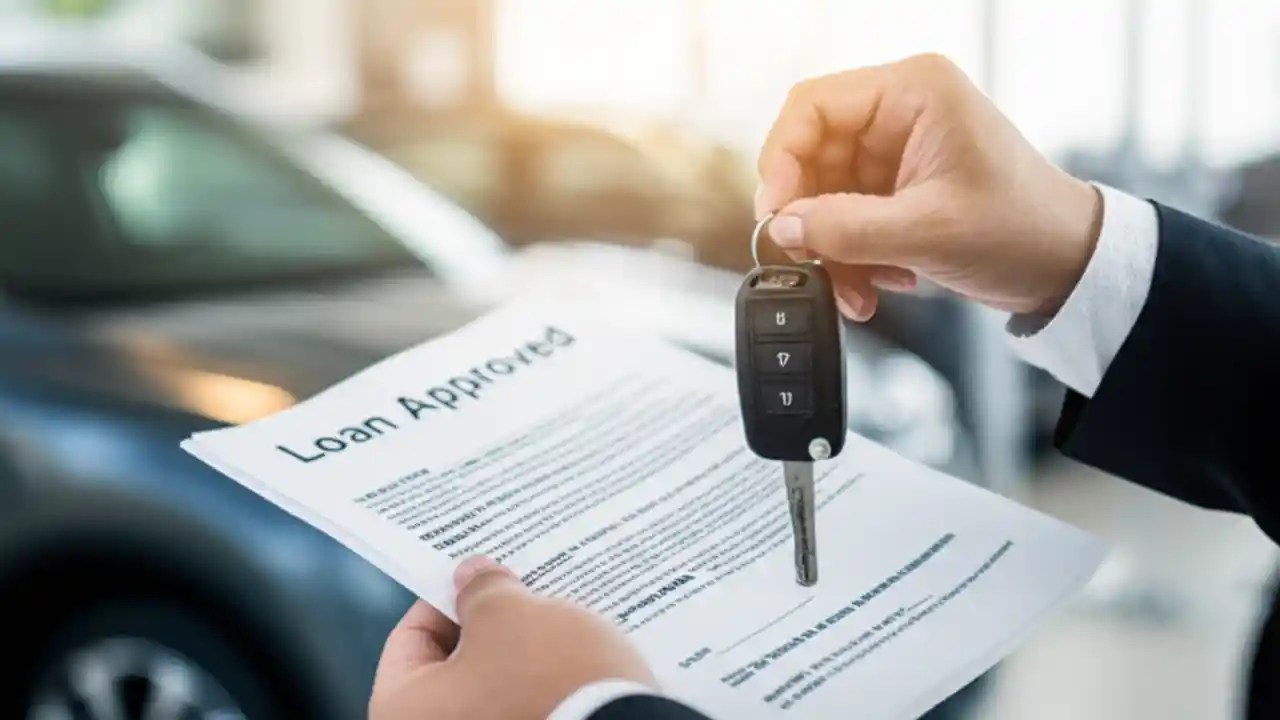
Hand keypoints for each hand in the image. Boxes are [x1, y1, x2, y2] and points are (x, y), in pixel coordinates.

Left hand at [369, 557, 654, 719]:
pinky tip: (574, 663)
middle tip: (520, 595)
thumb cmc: (547, 679)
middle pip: (453, 670)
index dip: (446, 600)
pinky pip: (529, 711)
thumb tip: (470, 577)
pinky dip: (544, 690)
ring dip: (521, 660)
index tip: (481, 579)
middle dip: (489, 629)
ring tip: (556, 624)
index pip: (410, 640)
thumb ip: (482, 591)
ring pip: (495, 693)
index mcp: (404, 709)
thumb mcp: (510, 615)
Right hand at [756, 53, 1102, 320]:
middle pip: (810, 155)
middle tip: (809, 260)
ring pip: (822, 194)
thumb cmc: (1025, 230)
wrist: (1067, 266)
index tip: (774, 212)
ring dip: (830, 248)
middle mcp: (900, 112)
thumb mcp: (927, 232)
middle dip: (808, 217)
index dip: (781, 159)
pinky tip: (877, 282)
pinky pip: (843, 217)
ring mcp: (895, 151)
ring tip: (855, 288)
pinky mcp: (895, 188)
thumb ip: (845, 229)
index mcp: (914, 92)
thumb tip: (781, 227)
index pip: (812, 106)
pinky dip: (849, 256)